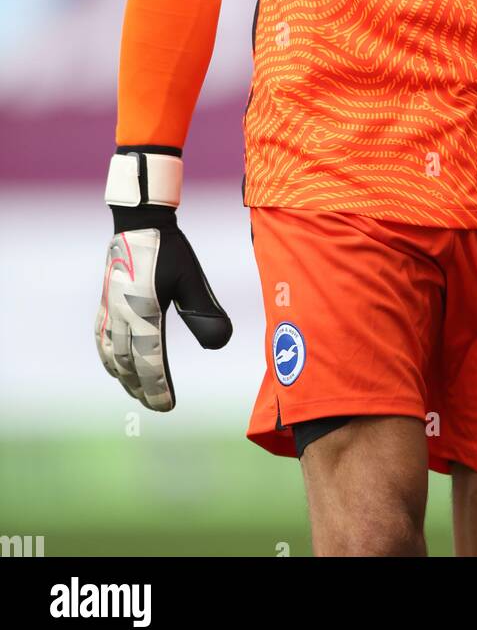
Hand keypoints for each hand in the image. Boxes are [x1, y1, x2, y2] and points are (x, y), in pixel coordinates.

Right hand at [95, 205, 231, 410]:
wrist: (139, 222)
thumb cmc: (169, 249)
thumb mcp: (192, 279)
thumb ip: (205, 310)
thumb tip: (221, 342)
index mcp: (144, 312)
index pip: (150, 360)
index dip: (158, 387)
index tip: (167, 407)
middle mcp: (121, 315)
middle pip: (128, 364)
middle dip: (141, 388)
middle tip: (155, 407)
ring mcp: (109, 310)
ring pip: (111, 355)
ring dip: (124, 377)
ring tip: (137, 392)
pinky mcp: (105, 303)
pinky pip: (101, 340)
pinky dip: (107, 359)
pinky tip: (114, 366)